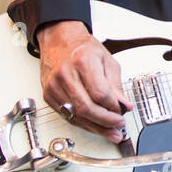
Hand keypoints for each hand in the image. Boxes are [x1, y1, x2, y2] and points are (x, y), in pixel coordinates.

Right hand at [36, 20, 131, 140]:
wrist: (59, 40)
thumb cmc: (83, 48)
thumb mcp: (107, 60)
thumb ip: (115, 85)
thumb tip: (123, 105)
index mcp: (83, 62)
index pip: (100, 94)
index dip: (113, 107)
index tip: (122, 111)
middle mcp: (65, 75)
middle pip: (86, 108)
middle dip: (105, 122)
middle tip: (118, 125)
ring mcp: (54, 86)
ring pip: (75, 116)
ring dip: (95, 127)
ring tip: (109, 132)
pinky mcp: (48, 95)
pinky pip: (66, 116)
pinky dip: (82, 123)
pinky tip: (94, 125)